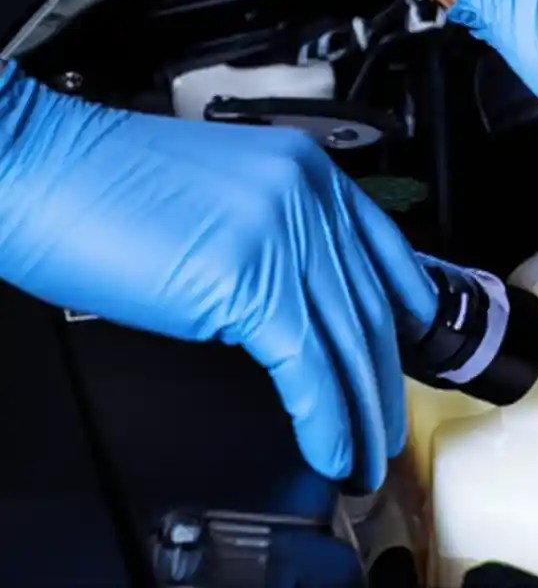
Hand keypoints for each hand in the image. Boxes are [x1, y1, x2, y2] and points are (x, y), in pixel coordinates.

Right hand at [0, 62, 435, 490]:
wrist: (38, 166)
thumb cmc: (102, 185)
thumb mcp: (219, 196)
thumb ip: (271, 236)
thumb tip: (290, 298)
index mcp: (306, 172)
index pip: (382, 248)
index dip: (405, 305)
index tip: (413, 341)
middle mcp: (309, 200)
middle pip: (371, 307)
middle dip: (385, 380)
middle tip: (388, 424)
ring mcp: (286, 239)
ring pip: (348, 344)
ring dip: (362, 414)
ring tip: (364, 456)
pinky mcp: (253, 284)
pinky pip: (308, 368)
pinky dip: (324, 418)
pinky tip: (331, 448)